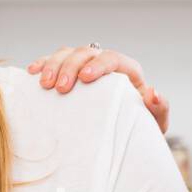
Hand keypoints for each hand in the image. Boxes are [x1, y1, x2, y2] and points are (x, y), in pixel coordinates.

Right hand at [27, 45, 168, 132]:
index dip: (98, 64)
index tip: (85, 79)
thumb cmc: (138, 130)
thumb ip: (159, 109)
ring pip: (67, 53)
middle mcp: (105, 65)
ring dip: (53, 64)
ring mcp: (85, 68)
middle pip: (86, 52)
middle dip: (70, 66)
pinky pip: (54, 61)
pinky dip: (43, 63)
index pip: (113, 58)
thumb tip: (153, 92)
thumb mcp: (153, 125)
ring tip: (43, 83)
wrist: (122, 139)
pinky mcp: (69, 75)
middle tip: (59, 88)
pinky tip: (32, 73)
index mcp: (128, 72)